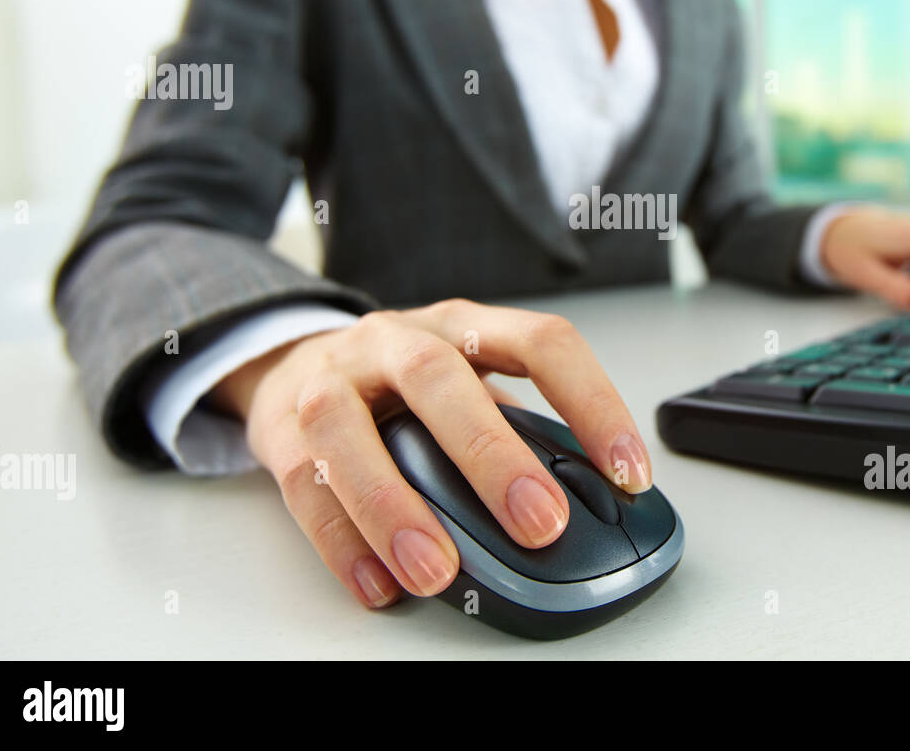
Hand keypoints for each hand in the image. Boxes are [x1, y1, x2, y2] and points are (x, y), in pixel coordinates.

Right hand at [211, 300, 651, 608]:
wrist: (295, 364)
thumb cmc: (400, 384)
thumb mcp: (468, 380)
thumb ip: (517, 425)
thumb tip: (589, 497)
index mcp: (462, 326)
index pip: (541, 342)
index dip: (592, 401)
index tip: (628, 471)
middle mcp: (395, 340)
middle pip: (439, 379)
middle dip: (493, 454)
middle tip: (541, 524)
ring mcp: (332, 379)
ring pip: (351, 431)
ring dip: (397, 506)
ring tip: (438, 572)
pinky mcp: (281, 428)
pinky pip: (304, 485)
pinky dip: (341, 541)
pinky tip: (379, 584)